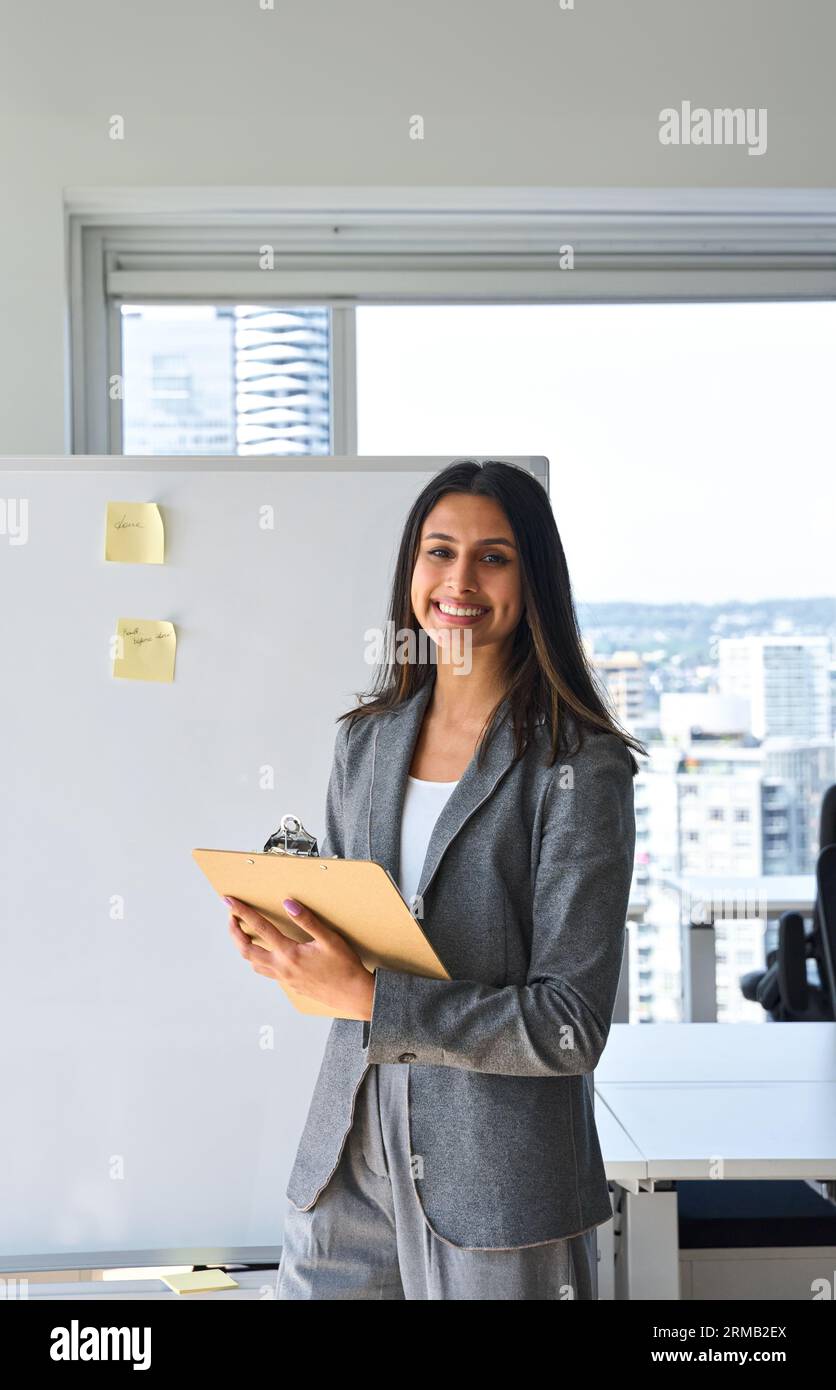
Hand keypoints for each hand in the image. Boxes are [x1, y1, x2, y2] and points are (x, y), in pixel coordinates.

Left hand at [224, 895, 375, 1019]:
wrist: (353, 995)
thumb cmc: (344, 967)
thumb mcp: (328, 939)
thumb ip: (307, 920)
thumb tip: (288, 904)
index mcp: (289, 954)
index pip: (260, 928)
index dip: (242, 912)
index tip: (229, 902)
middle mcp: (282, 967)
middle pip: (246, 950)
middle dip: (234, 932)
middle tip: (231, 918)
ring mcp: (284, 978)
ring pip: (254, 964)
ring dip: (244, 948)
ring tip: (244, 934)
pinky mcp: (290, 985)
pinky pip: (266, 972)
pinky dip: (258, 960)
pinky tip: (267, 953)